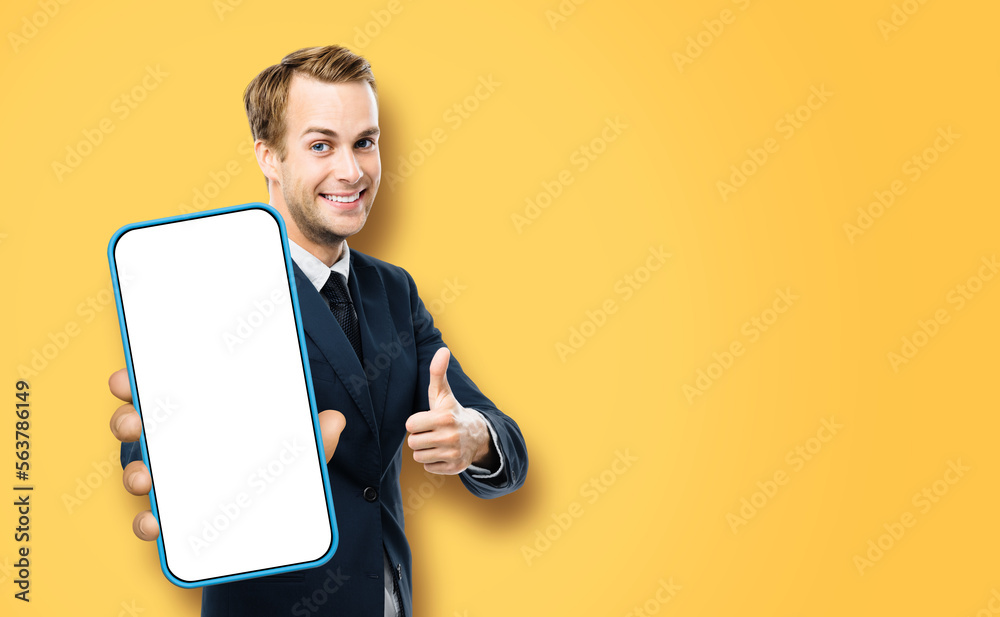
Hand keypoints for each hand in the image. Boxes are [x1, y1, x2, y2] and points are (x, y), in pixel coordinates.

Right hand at [108, 367, 345, 540]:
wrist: (278, 520)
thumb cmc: (277, 467)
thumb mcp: (301, 450)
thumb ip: (314, 438)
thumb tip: (336, 420)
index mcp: (201, 414)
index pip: (161, 389)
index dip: (136, 381)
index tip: (126, 377)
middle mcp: (176, 444)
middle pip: (137, 425)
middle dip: (127, 421)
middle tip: (135, 422)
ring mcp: (171, 480)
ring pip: (138, 470)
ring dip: (134, 472)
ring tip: (146, 479)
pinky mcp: (173, 516)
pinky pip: (150, 518)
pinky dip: (146, 521)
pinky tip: (154, 523)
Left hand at [405, 348, 493, 474]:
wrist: (477, 435)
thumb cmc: (451, 411)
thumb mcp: (443, 394)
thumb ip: (437, 372)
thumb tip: (443, 349)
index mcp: (444, 417)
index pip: (410, 426)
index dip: (416, 423)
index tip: (427, 420)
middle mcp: (450, 437)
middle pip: (412, 443)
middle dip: (419, 438)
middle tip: (432, 432)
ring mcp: (453, 453)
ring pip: (419, 457)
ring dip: (425, 450)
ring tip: (437, 442)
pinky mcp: (454, 468)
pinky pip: (428, 468)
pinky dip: (433, 462)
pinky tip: (443, 452)